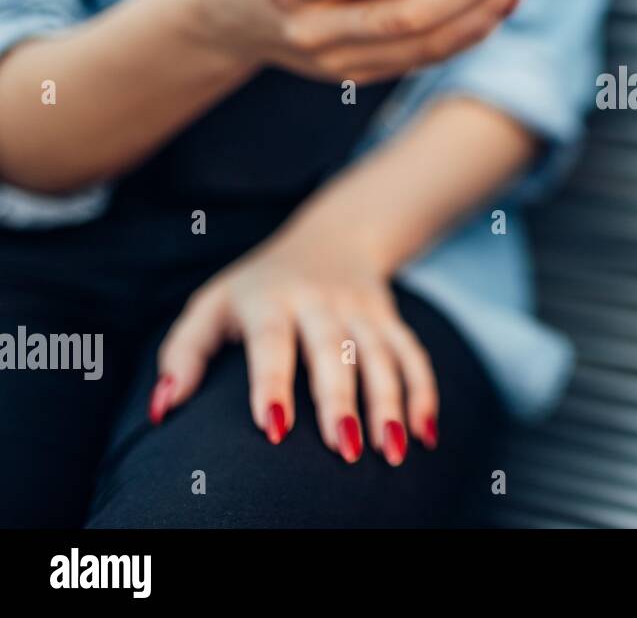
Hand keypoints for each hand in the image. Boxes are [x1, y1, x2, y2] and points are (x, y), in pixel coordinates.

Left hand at [149, 218, 438, 464]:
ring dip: (391, 402)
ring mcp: (360, 307)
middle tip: (345, 450)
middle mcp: (319, 298)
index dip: (273, 382)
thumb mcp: (212, 304)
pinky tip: (425, 434)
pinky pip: (413, 354)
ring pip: (381, 354)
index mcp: (268, 296)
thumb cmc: (257, 288)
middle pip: (334, 349)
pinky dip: (423, 392)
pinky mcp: (390, 318)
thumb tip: (161, 410)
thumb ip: (184, 353)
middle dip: (341, 400)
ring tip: (393, 451)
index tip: (275, 427)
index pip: (272, 339)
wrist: (334, 235)